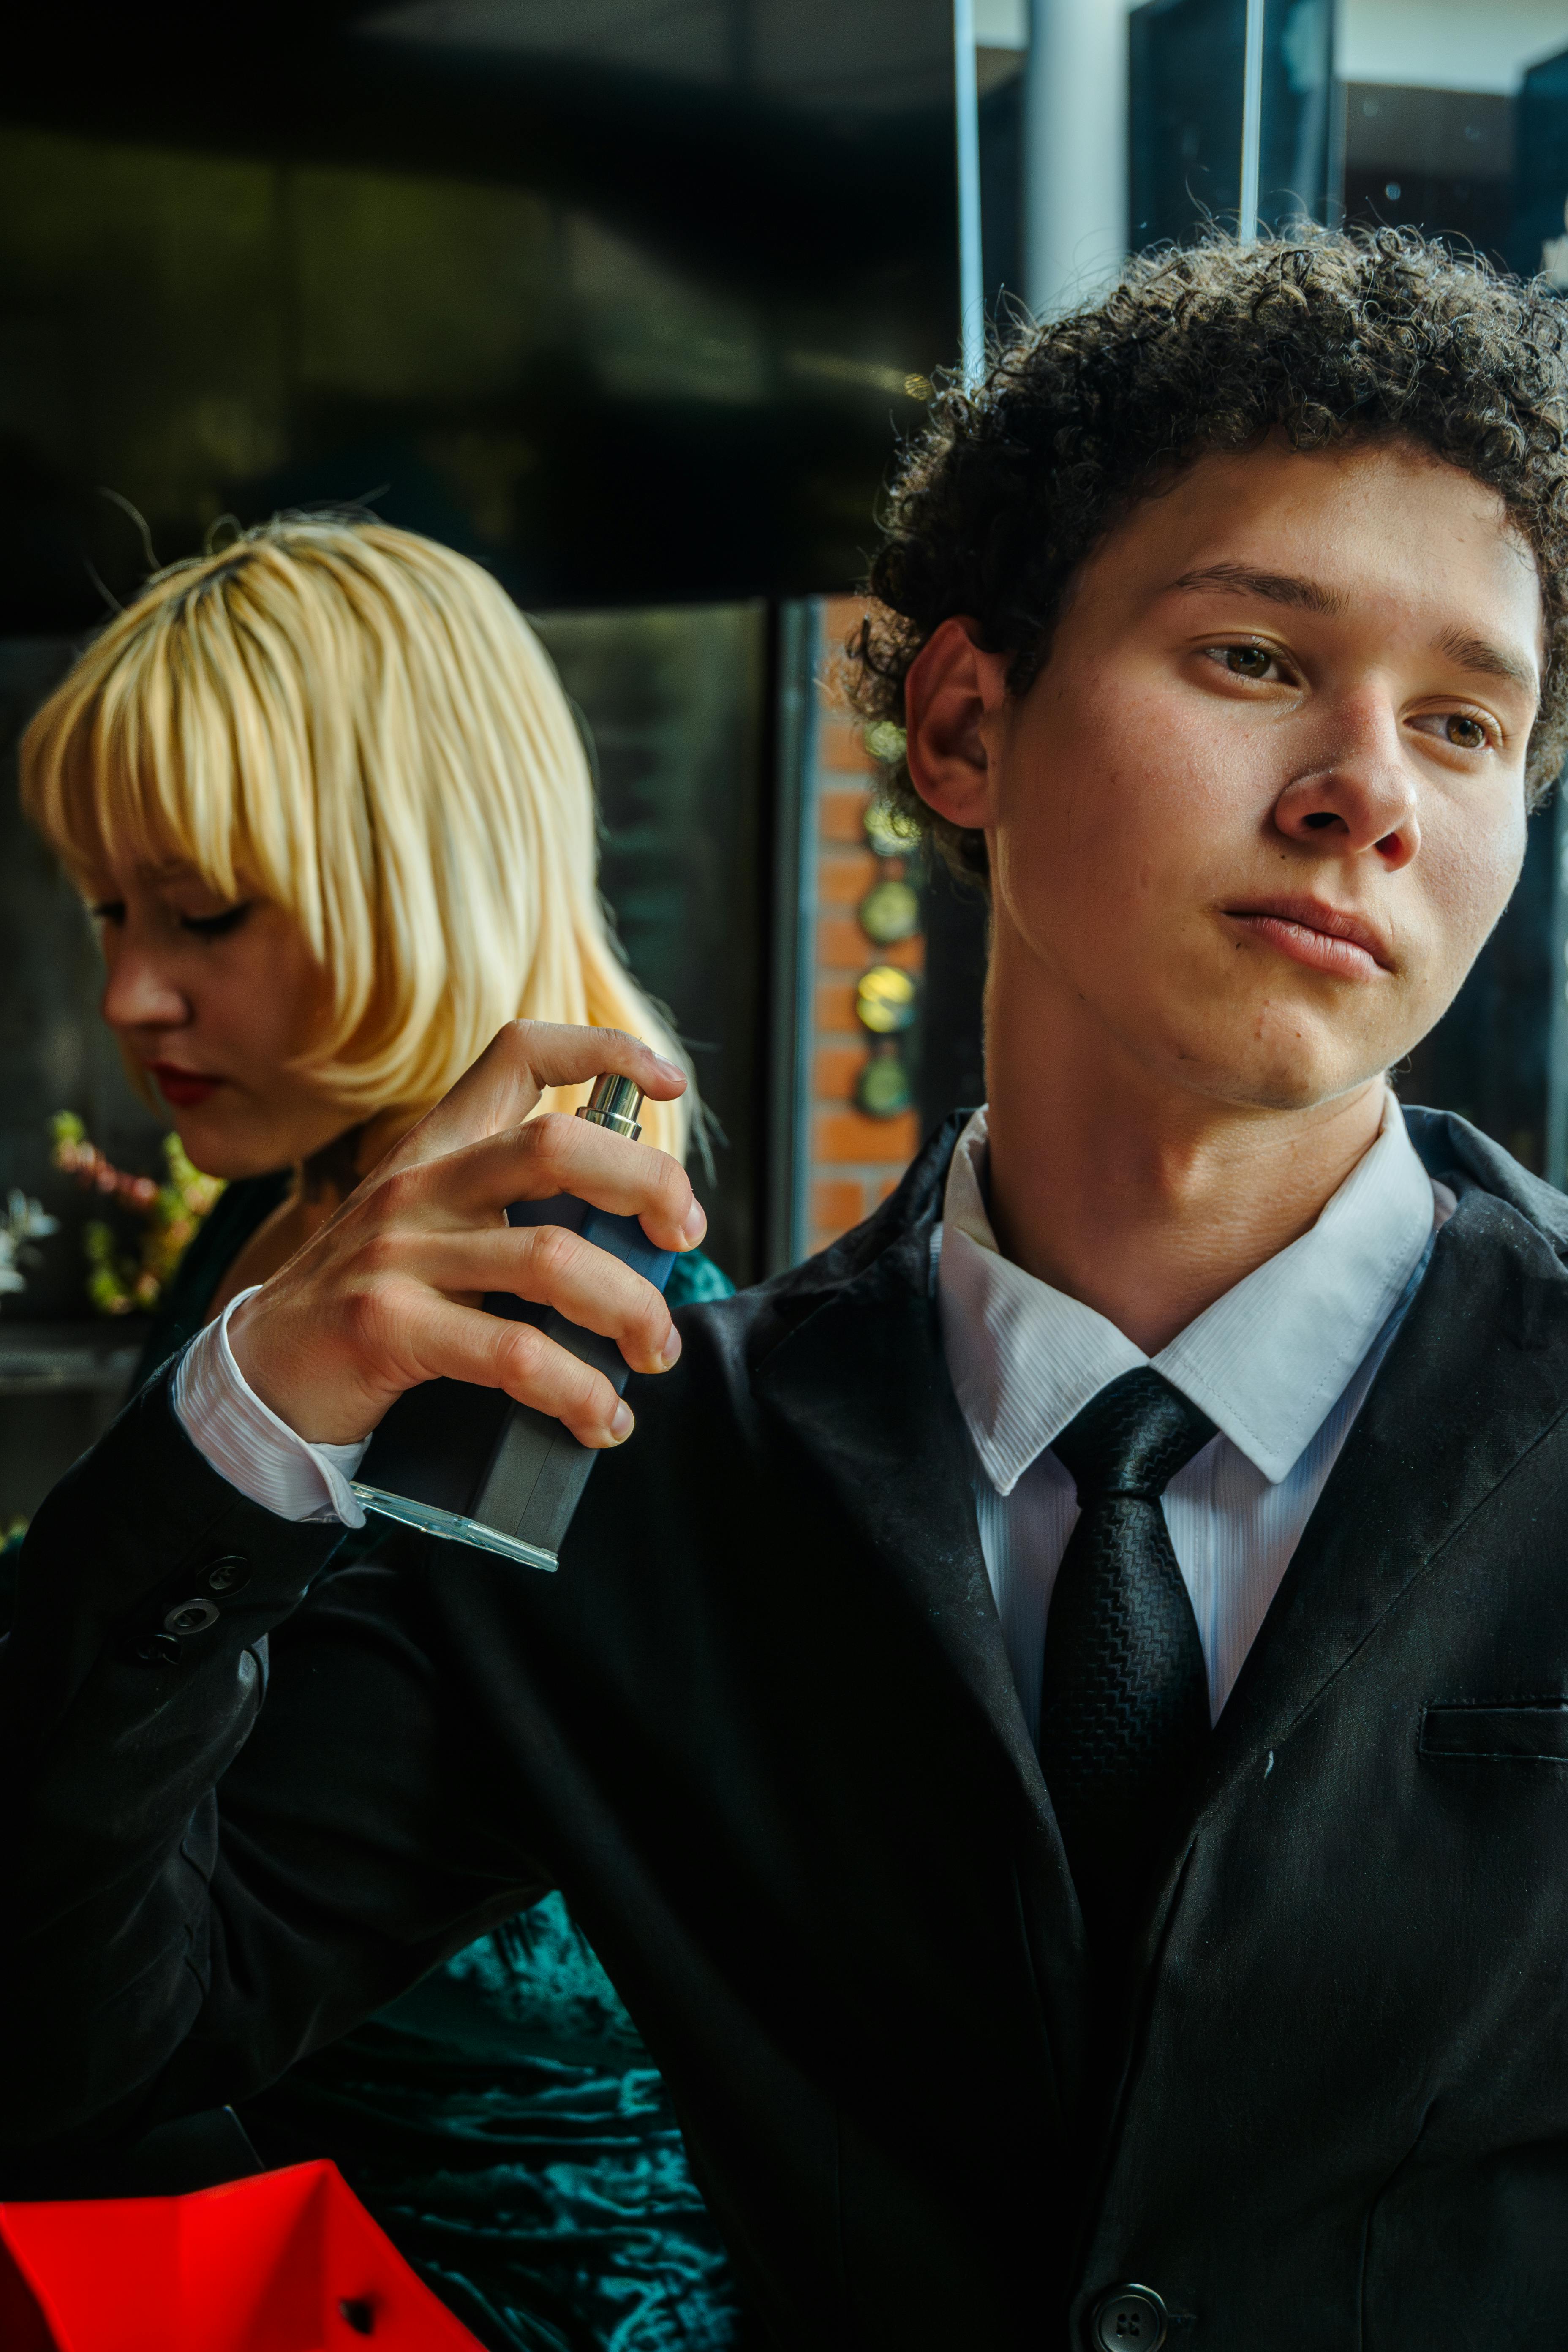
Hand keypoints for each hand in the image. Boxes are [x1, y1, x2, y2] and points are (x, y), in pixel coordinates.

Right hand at [227, 1024, 703, 1447]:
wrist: (260, 1378)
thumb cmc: (373, 1306)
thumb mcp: (431, 1232)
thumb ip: (509, 1214)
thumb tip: (634, 1243)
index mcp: (437, 1146)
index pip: (519, 1053)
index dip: (603, 1049)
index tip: (667, 1084)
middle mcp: (418, 1184)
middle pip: (557, 1146)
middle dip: (650, 1187)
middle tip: (684, 1240)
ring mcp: (398, 1253)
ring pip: (552, 1260)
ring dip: (631, 1311)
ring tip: (654, 1354)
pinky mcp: (386, 1326)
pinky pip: (512, 1353)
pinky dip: (576, 1391)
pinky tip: (600, 1418)